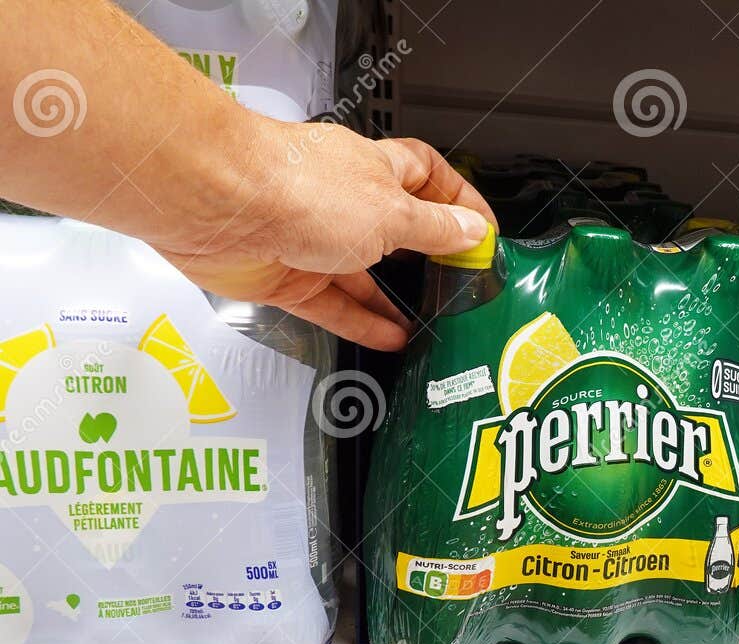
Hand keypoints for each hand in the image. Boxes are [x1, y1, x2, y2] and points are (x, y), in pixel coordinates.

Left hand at [152, 120, 496, 350]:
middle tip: (455, 279)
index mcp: (372, 169)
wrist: (218, 204)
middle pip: (393, 227)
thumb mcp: (390, 213)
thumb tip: (470, 232)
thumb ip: (433, 229)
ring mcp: (310, 239)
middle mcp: (341, 200)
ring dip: (394, 297)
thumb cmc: (295, 187)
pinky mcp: (284, 276)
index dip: (456, 198)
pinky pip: (333, 306)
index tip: (481, 227)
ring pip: (362, 273)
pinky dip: (361, 323)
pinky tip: (388, 339)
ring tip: (428, 321)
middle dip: (424, 252)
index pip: (425, 174)